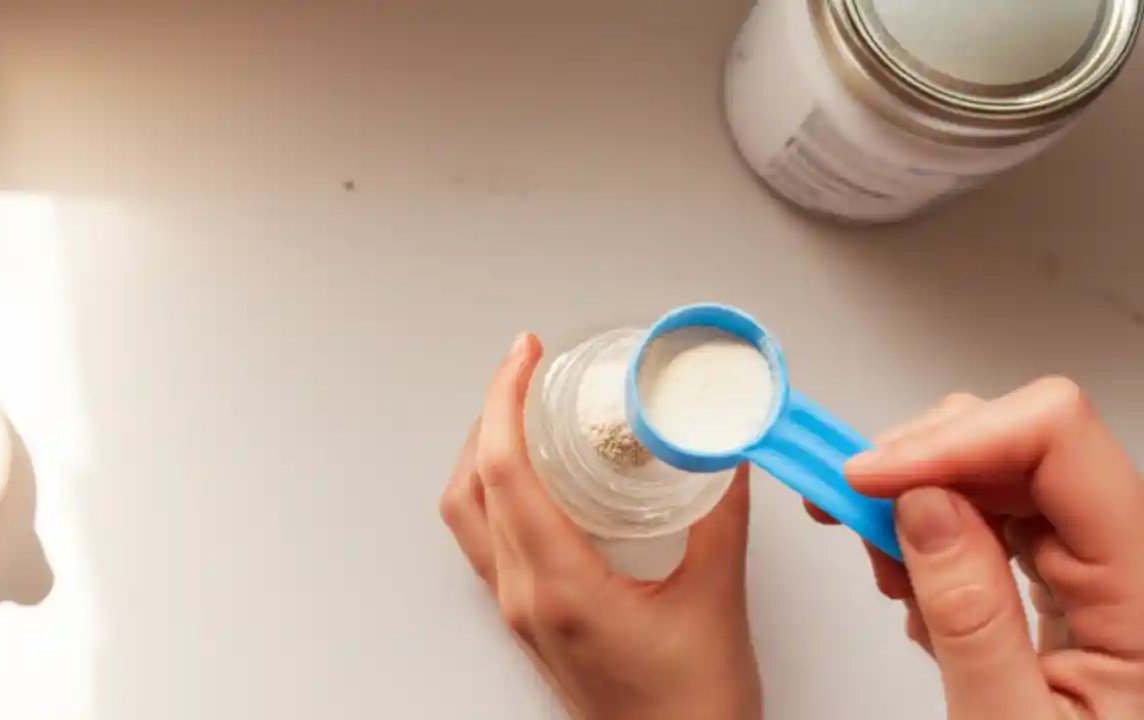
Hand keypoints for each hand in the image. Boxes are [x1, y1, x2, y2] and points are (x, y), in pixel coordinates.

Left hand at [440, 334, 761, 719]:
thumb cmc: (690, 713)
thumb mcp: (718, 600)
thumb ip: (720, 516)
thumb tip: (721, 450)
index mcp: (559, 587)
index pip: (505, 471)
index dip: (505, 400)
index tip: (525, 355)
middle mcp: (523, 598)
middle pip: (474, 484)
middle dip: (492, 414)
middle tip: (528, 371)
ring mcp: (518, 612)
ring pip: (471, 514)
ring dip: (487, 453)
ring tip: (526, 412)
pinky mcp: (530, 620)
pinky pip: (489, 540)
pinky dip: (499, 492)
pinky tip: (540, 476)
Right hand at [814, 378, 1143, 718]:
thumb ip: (970, 618)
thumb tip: (921, 504)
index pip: (1058, 440)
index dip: (955, 437)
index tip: (867, 477)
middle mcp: (1132, 558)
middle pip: (1024, 439)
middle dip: (923, 462)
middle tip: (846, 510)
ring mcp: (1102, 564)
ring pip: (1001, 467)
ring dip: (919, 496)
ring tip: (882, 566)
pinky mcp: (1069, 576)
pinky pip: (994, 513)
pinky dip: (931, 528)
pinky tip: (910, 582)